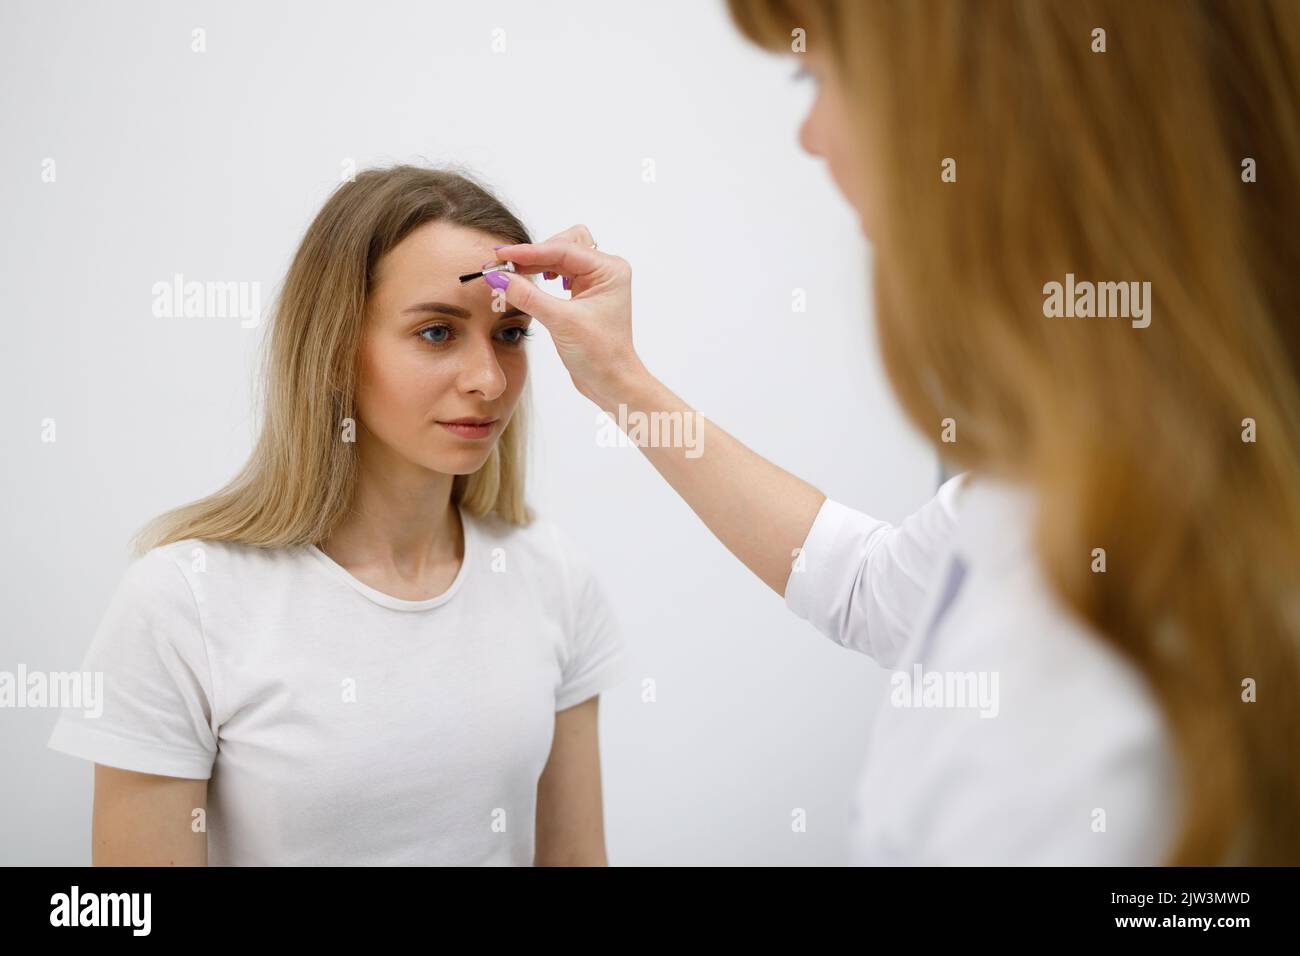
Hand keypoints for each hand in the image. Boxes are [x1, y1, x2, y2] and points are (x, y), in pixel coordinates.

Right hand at [486, 225, 644, 408]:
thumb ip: (528, 296)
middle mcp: (604, 271)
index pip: (563, 249)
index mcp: (609, 270)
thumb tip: (498, 277)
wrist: (612, 383)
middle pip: (562, 246)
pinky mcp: (583, 294)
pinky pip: (558, 272)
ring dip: (536, 263)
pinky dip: (541, 274)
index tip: (501, 254)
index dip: (529, 251)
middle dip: (533, 254)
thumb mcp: (561, 322)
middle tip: (502, 266)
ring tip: (512, 274)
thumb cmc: (600, 355)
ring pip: (559, 257)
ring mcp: (594, 282)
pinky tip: (531, 282)